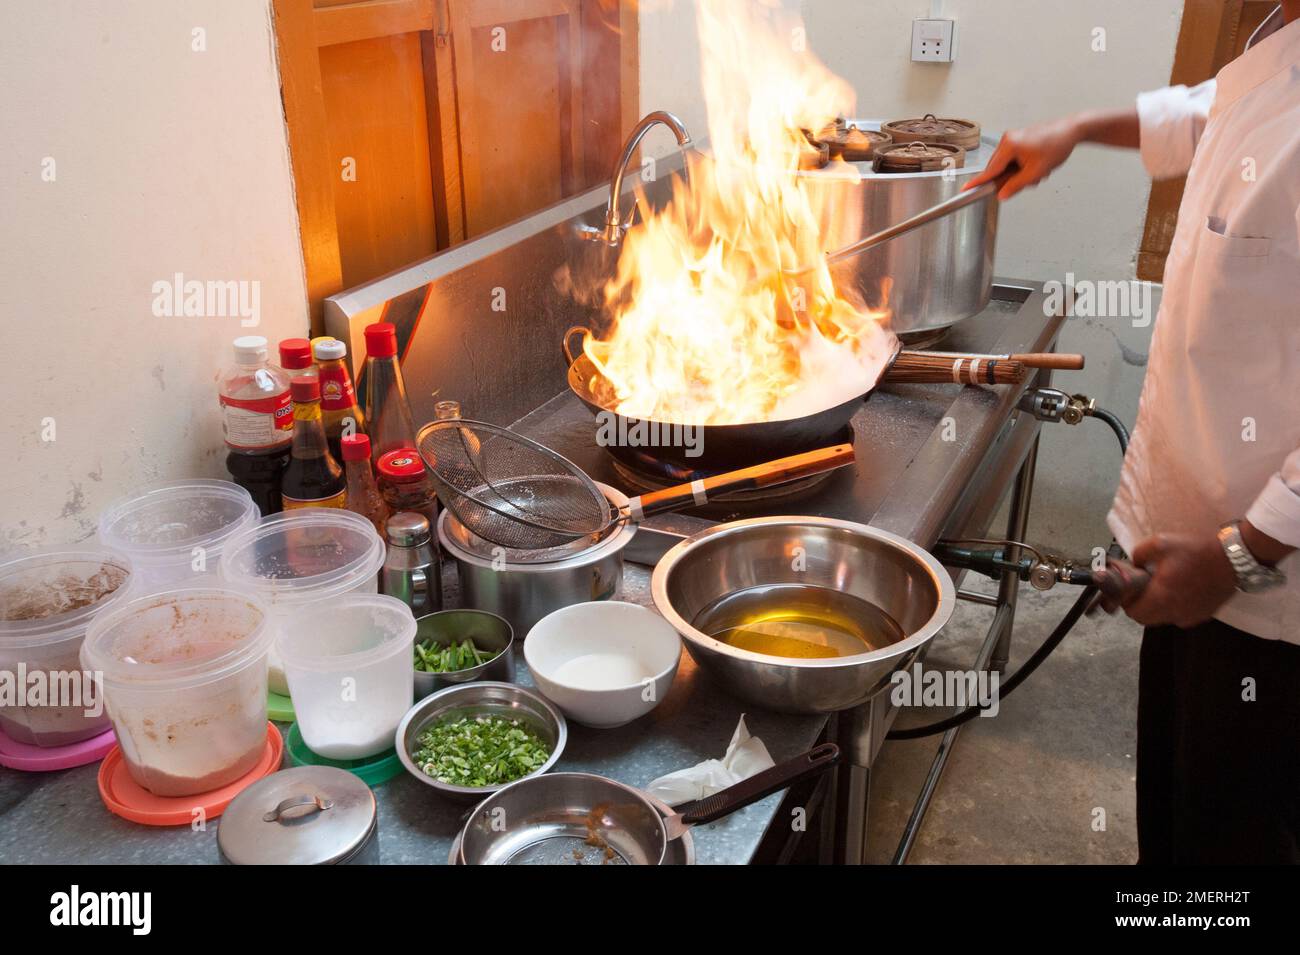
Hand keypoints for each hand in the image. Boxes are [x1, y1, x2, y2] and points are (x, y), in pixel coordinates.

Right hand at [963, 117, 1083, 200]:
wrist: (1072, 130)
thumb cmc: (1056, 146)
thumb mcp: (1036, 172)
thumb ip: (1015, 186)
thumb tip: (1001, 195)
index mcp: (1009, 145)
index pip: (990, 170)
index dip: (978, 183)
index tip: (964, 190)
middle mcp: (1007, 139)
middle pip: (999, 169)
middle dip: (1013, 178)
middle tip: (1032, 179)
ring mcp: (1013, 138)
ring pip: (1008, 165)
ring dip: (1021, 173)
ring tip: (1040, 170)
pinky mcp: (1019, 139)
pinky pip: (1014, 159)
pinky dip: (1024, 166)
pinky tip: (1038, 165)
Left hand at [1106, 533, 1236, 627]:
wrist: (1234, 559)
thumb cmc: (1197, 551)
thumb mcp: (1160, 543)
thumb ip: (1138, 554)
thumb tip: (1133, 565)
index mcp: (1162, 597)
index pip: (1133, 612)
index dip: (1126, 600)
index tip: (1130, 588)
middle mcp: (1175, 613)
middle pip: (1146, 618)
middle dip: (1139, 605)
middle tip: (1143, 587)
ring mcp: (1191, 616)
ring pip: (1163, 618)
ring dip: (1157, 606)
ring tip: (1163, 586)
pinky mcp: (1203, 615)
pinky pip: (1179, 616)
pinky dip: (1174, 606)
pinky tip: (1179, 589)